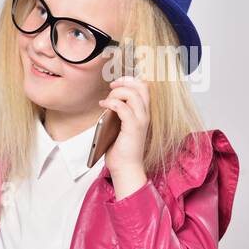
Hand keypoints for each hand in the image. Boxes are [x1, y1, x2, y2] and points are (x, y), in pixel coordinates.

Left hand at [98, 76, 149, 195]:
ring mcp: (140, 120)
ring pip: (133, 94)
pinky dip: (112, 103)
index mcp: (144, 113)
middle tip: (111, 86)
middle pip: (141, 86)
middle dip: (125, 82)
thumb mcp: (120, 126)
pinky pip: (123, 107)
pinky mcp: (133, 127)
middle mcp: (145, 115)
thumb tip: (108, 101)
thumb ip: (119, 113)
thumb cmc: (121, 149)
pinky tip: (103, 106)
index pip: (144, 88)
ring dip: (117, 93)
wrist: (126, 168)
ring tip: (106, 101)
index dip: (130, 81)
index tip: (116, 83)